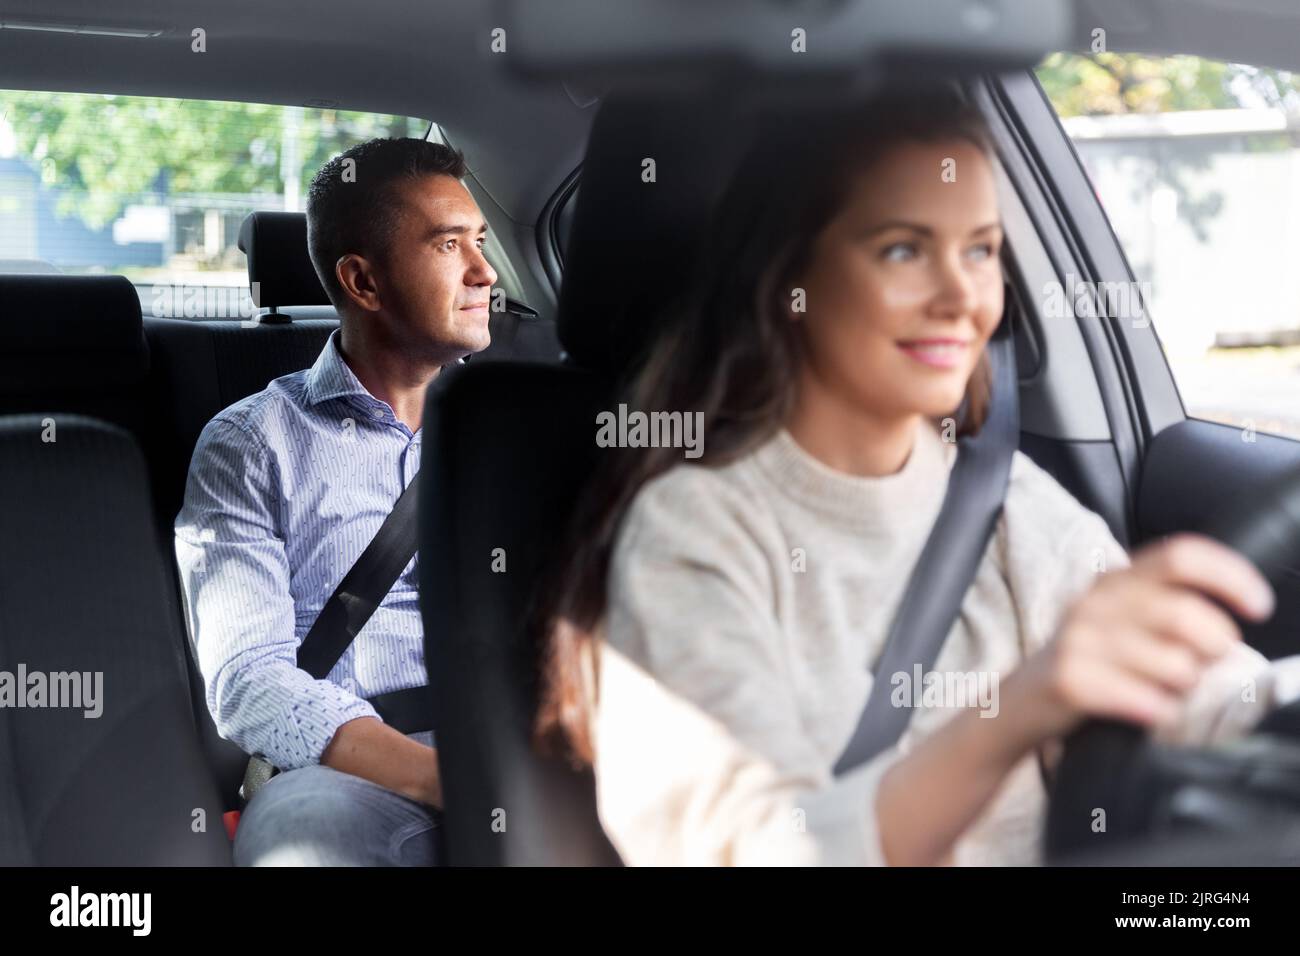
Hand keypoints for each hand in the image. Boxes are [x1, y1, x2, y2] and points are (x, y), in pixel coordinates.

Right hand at [1019, 532, 1274, 740]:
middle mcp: (1095, 602)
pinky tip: (1152, 710)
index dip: (1229, 576)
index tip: (1258, 606)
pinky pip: (1143, 698)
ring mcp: (1078, 640)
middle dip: (1215, 647)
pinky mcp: (1069, 679)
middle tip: (1206, 664)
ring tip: (1169, 691)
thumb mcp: (1121, 620)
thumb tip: (1235, 614)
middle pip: (1184, 614)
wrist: (1017, 702)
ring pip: (1173, 664)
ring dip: (1186, 686)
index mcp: (1116, 580)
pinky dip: (1161, 709)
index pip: (1181, 555)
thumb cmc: (1089, 663)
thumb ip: (1168, 605)